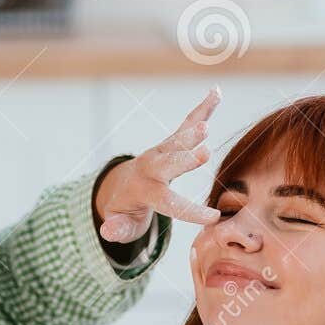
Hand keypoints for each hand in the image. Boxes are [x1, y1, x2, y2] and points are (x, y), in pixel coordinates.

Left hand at [94, 88, 222, 243]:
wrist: (122, 186)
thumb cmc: (126, 210)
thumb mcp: (121, 224)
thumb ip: (117, 229)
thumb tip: (107, 231)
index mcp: (143, 191)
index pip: (168, 202)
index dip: (190, 210)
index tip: (214, 216)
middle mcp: (151, 168)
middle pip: (169, 164)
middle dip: (185, 159)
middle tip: (205, 153)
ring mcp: (160, 152)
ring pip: (176, 141)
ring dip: (191, 132)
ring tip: (206, 125)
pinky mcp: (169, 143)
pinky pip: (186, 124)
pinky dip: (202, 109)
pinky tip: (216, 93)